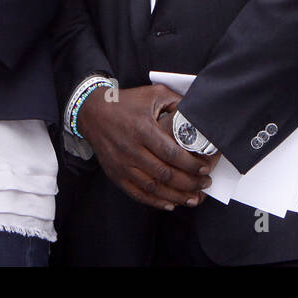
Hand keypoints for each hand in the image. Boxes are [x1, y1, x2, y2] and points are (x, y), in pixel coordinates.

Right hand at [77, 83, 213, 210]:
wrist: (93, 113)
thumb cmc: (125, 102)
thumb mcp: (152, 94)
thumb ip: (176, 102)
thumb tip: (196, 113)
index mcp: (143, 129)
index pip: (172, 154)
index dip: (191, 165)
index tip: (204, 168)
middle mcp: (132, 149)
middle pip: (165, 174)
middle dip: (189, 183)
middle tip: (204, 183)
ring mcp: (122, 164)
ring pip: (153, 187)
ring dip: (175, 196)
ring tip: (193, 198)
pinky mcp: (115, 174)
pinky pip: (137, 193)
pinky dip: (155, 201)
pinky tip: (170, 203)